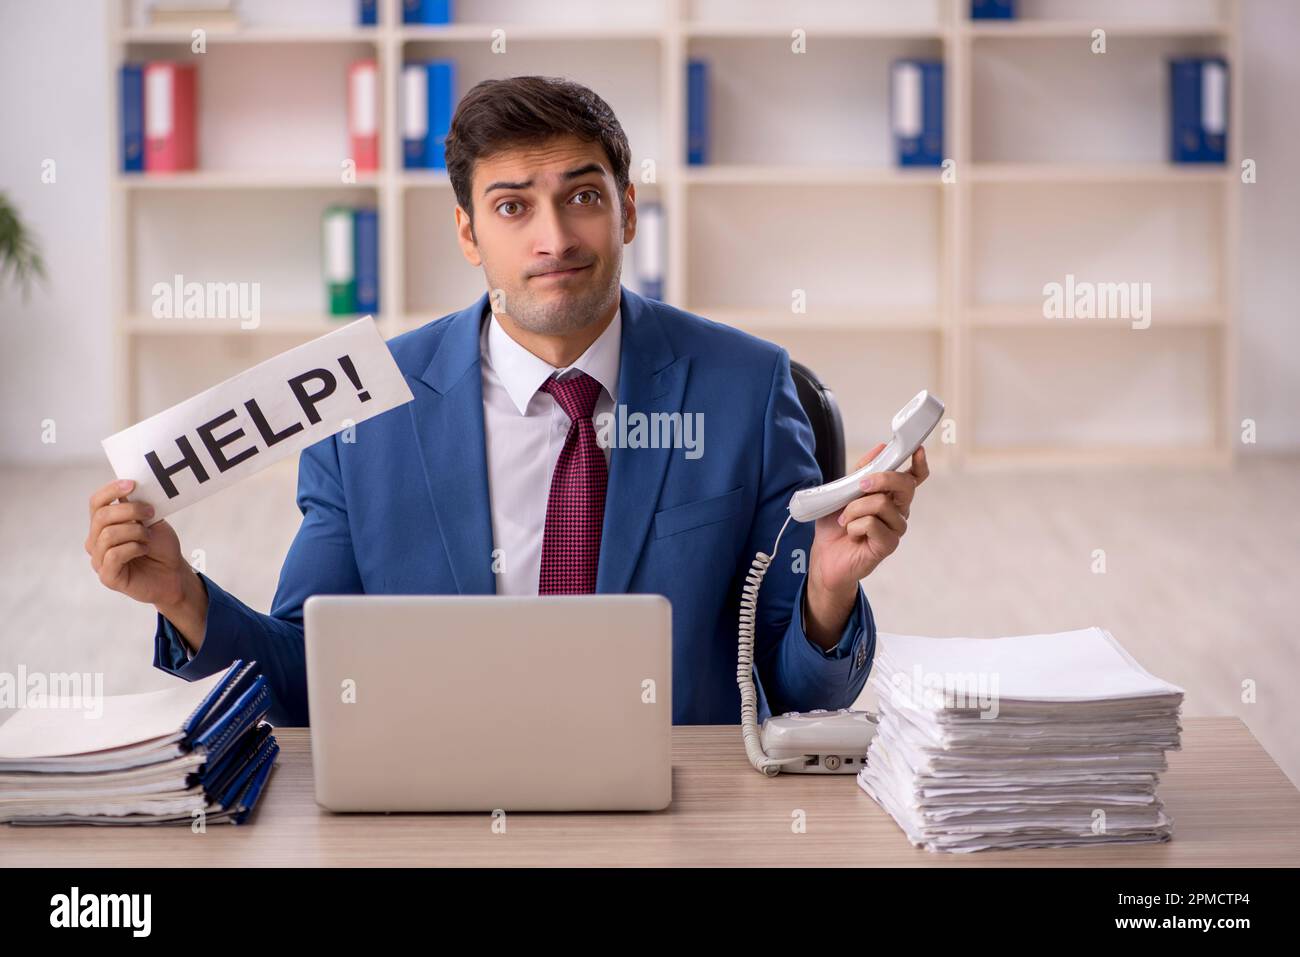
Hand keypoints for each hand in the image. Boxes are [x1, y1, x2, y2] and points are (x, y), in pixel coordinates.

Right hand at [85, 479, 204, 626]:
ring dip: (135, 532)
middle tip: (150, 513)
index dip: (110, 491)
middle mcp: (96, 542)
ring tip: (149, 537)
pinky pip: (114, 555)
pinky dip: (133, 548)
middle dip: (129, 510)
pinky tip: (144, 550)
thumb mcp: (152, 520)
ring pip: (108, 535)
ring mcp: (99, 560)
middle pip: (101, 517)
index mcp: (104, 525)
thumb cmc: (161, 547)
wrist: (174, 573)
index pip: (96, 503)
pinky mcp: (107, 577)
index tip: (131, 484)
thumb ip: (137, 505)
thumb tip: (128, 485)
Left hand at [806, 445, 929, 623]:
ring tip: (845, 520)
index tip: (917, 450)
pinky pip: (872, 523)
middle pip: (905, 484)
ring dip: (855, 508)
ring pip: (881, 503)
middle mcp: (898, 511)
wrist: (824, 556)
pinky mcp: (888, 544)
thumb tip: (880, 448)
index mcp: (891, 496)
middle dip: (882, 478)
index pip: (913, 478)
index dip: (919, 464)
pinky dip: (854, 525)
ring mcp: (896, 528)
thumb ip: (862, 471)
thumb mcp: (843, 492)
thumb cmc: (835, 525)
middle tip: (861, 484)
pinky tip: (851, 534)